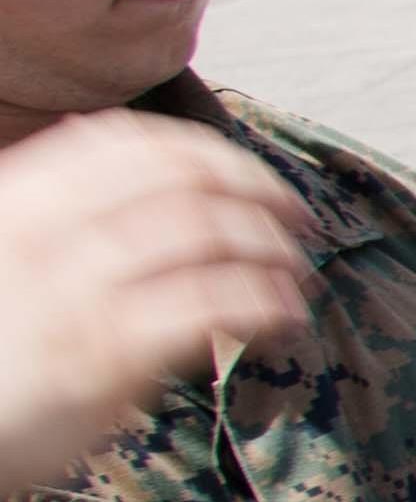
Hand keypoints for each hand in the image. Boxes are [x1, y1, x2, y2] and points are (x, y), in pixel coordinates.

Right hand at [0, 114, 308, 495]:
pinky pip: (209, 305)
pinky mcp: (101, 357)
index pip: (131, 145)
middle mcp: (45, 232)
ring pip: (207, 235)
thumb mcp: (0, 255)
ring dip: (270, 249)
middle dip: (258, 194)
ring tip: (295, 274)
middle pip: (185, 182)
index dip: (210, 155)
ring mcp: (73, 292)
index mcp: (19, 199)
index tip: (255, 180)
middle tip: (299, 221)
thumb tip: (110, 159)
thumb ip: (48, 210)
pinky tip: (282, 318)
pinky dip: (264, 301)